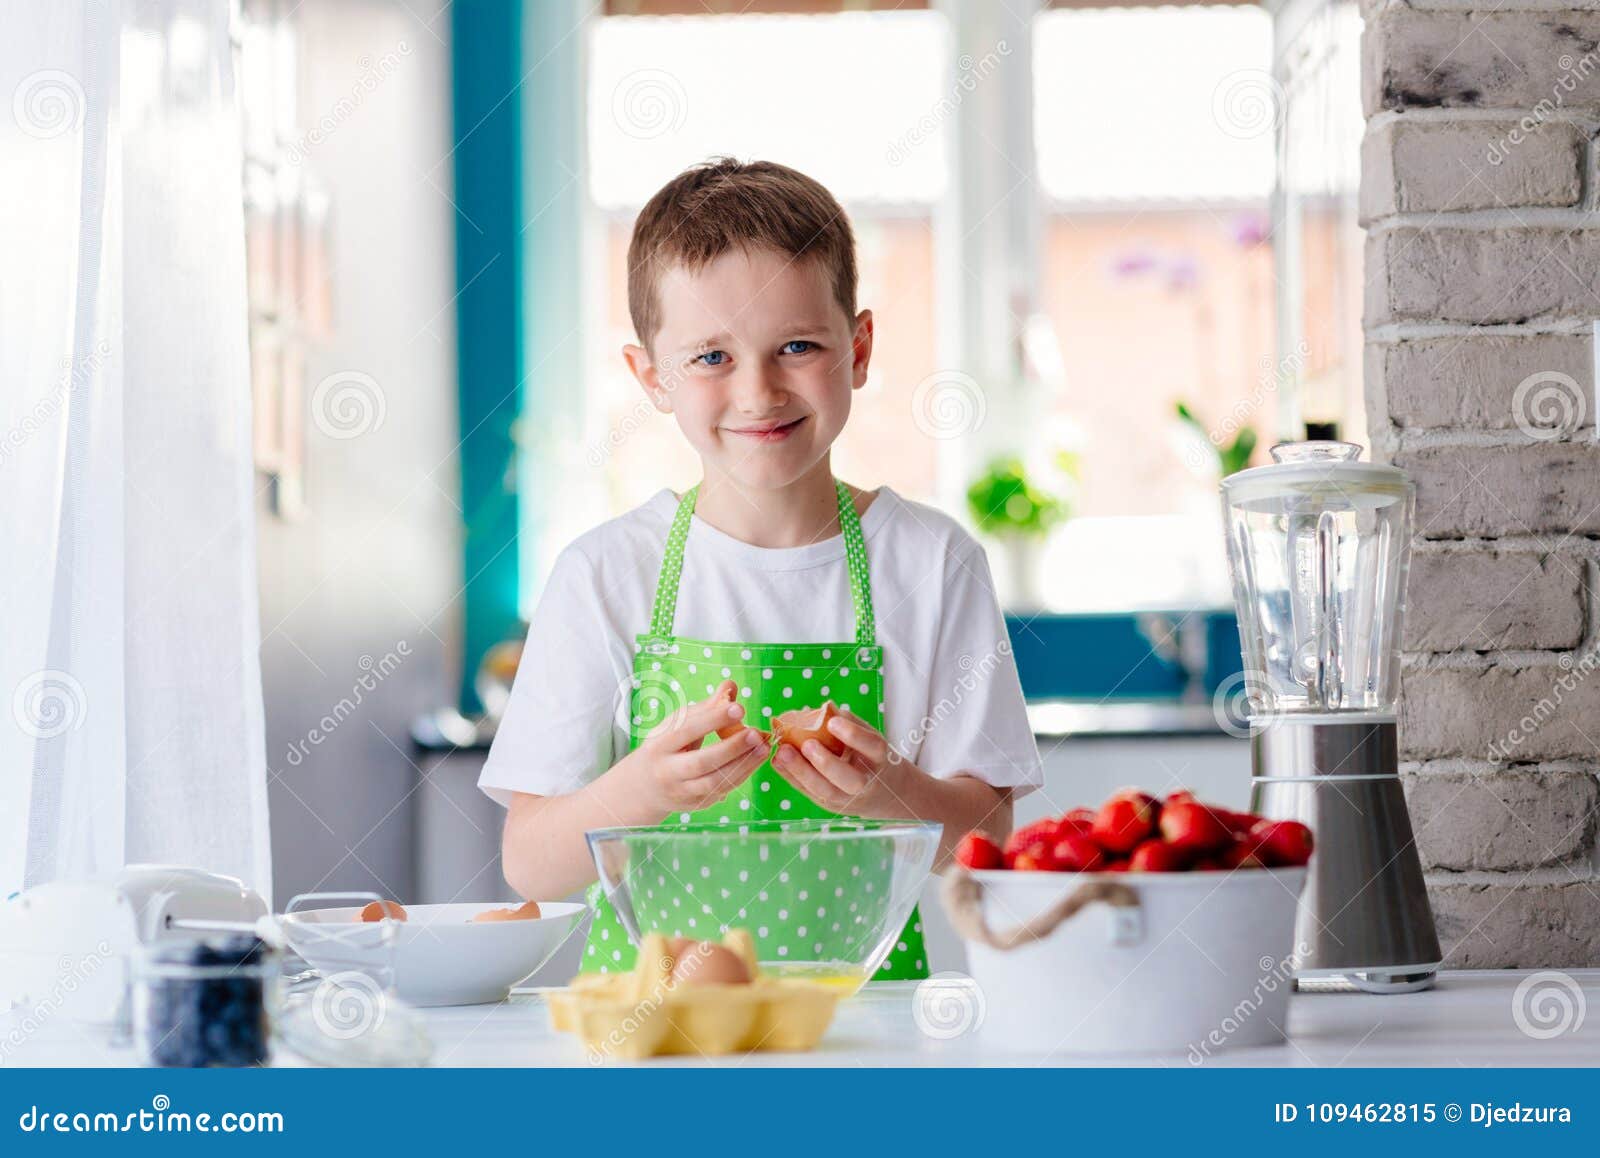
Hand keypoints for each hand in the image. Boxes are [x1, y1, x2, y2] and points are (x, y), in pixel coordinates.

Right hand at [615, 680, 768, 817]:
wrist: (645, 786)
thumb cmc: (666, 746)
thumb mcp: (676, 725)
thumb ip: (705, 708)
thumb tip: (730, 685)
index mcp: (660, 745)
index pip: (687, 731)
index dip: (713, 719)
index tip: (739, 708)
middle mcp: (668, 772)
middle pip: (701, 762)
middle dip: (731, 748)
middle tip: (756, 733)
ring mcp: (681, 792)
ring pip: (714, 782)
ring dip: (743, 765)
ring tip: (763, 748)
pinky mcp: (695, 805)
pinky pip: (721, 791)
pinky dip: (741, 775)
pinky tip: (755, 760)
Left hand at [772, 710, 911, 816]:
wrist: (883, 793)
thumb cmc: (870, 756)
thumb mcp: (867, 736)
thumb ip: (846, 723)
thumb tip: (814, 711)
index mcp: (880, 759)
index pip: (872, 747)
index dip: (854, 735)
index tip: (833, 722)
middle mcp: (866, 783)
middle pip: (850, 780)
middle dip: (826, 763)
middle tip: (806, 744)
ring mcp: (847, 799)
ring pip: (825, 792)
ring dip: (801, 772)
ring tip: (783, 753)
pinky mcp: (830, 805)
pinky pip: (809, 793)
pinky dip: (792, 777)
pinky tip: (777, 762)